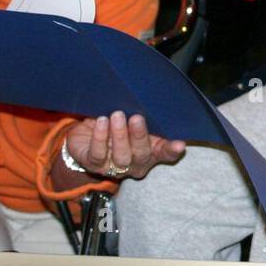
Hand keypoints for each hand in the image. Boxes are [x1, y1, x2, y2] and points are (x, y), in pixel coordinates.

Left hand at [64, 111, 184, 180]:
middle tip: (136, 117)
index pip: (165, 153)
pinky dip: (99, 137)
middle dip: (140, 136)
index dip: (172, 150)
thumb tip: (149, 97)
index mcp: (150, 151)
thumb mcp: (129, 118)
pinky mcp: (93, 164)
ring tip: (117, 115)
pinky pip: (98, 154)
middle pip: (142, 155)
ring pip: (121, 157)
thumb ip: (143, 114)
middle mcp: (134, 163)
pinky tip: (102, 122)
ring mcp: (114, 167)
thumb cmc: (114, 123)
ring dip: (120, 136)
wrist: (85, 132)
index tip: (180, 144)